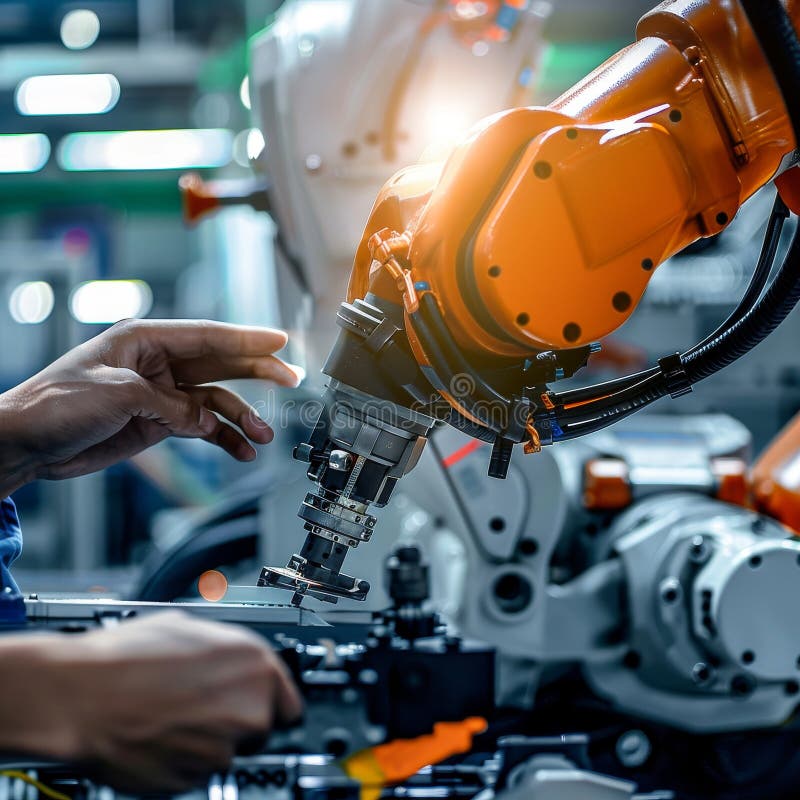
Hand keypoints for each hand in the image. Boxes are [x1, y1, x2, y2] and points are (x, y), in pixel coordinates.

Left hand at [0, 319, 299, 495]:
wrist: (29, 443)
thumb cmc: (56, 403)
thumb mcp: (118, 394)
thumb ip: (170, 406)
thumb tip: (205, 423)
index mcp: (145, 340)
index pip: (208, 336)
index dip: (247, 338)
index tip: (279, 341)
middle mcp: (159, 364)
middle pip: (221, 364)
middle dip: (257, 371)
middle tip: (290, 378)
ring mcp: (162, 394)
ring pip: (216, 401)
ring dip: (242, 417)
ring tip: (263, 435)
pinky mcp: (159, 422)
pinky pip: (202, 428)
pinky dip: (223, 439)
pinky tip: (241, 451)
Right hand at [0, 611, 302, 791]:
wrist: (80, 696)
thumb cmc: (126, 657)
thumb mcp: (190, 628)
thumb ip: (227, 650)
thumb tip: (235, 657)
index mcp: (254, 664)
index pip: (290, 700)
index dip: (272, 702)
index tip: (266, 706)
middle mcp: (248, 707)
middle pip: (262, 726)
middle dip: (238, 719)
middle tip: (201, 705)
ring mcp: (223, 747)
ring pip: (227, 750)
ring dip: (207, 740)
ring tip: (170, 715)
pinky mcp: (194, 779)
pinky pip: (198, 771)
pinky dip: (183, 759)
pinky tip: (159, 734)